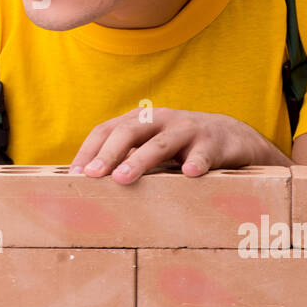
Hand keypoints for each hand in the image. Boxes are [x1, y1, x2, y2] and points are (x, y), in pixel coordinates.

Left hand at [67, 107, 276, 183]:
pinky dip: (196, 162)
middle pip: (129, 131)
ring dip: (140, 159)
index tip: (74, 175)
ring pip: (161, 143)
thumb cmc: (181, 148)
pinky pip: (204, 153)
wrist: (233, 138)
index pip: (107, 130)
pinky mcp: (214, 143)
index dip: (89, 150)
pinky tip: (189, 173)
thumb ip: (126, 160)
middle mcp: (161, 120)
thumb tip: (88, 186)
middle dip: (109, 153)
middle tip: (94, 176)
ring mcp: (188, 129)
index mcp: (140, 121)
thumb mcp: (152, 149)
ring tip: (124, 178)